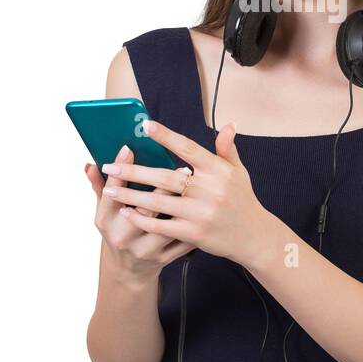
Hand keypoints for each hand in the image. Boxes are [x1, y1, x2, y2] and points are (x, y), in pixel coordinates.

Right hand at [85, 144, 195, 281]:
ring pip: (165, 226)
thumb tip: (89, 164)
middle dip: (161, 188)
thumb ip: (99, 186)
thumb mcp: (106, 210)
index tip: (129, 148)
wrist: (129, 270)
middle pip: (142, 209)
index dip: (120, 171)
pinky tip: (204, 210)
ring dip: (182, 207)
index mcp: (106, 220)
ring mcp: (143, 250)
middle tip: (181, 168)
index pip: (111, 192)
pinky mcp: (162, 259)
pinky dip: (193, 225)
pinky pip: (181, 241)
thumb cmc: (119, 230)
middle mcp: (123, 236)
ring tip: (196, 188)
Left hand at [100, 119, 273, 267]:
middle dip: (134, 172)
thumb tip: (227, 125)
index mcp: (218, 170)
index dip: (166, 136)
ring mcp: (201, 213)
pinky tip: (126, 212)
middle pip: (165, 177)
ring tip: (109, 190)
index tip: (145, 126)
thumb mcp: (238, 172)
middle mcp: (210, 190)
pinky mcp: (194, 234)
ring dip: (131, 196)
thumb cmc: (241, 200)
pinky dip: (142, 219)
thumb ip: (227, 149)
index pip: (188, 148)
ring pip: (159, 202)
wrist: (253, 236)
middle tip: (111, 166)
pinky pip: (162, 225)